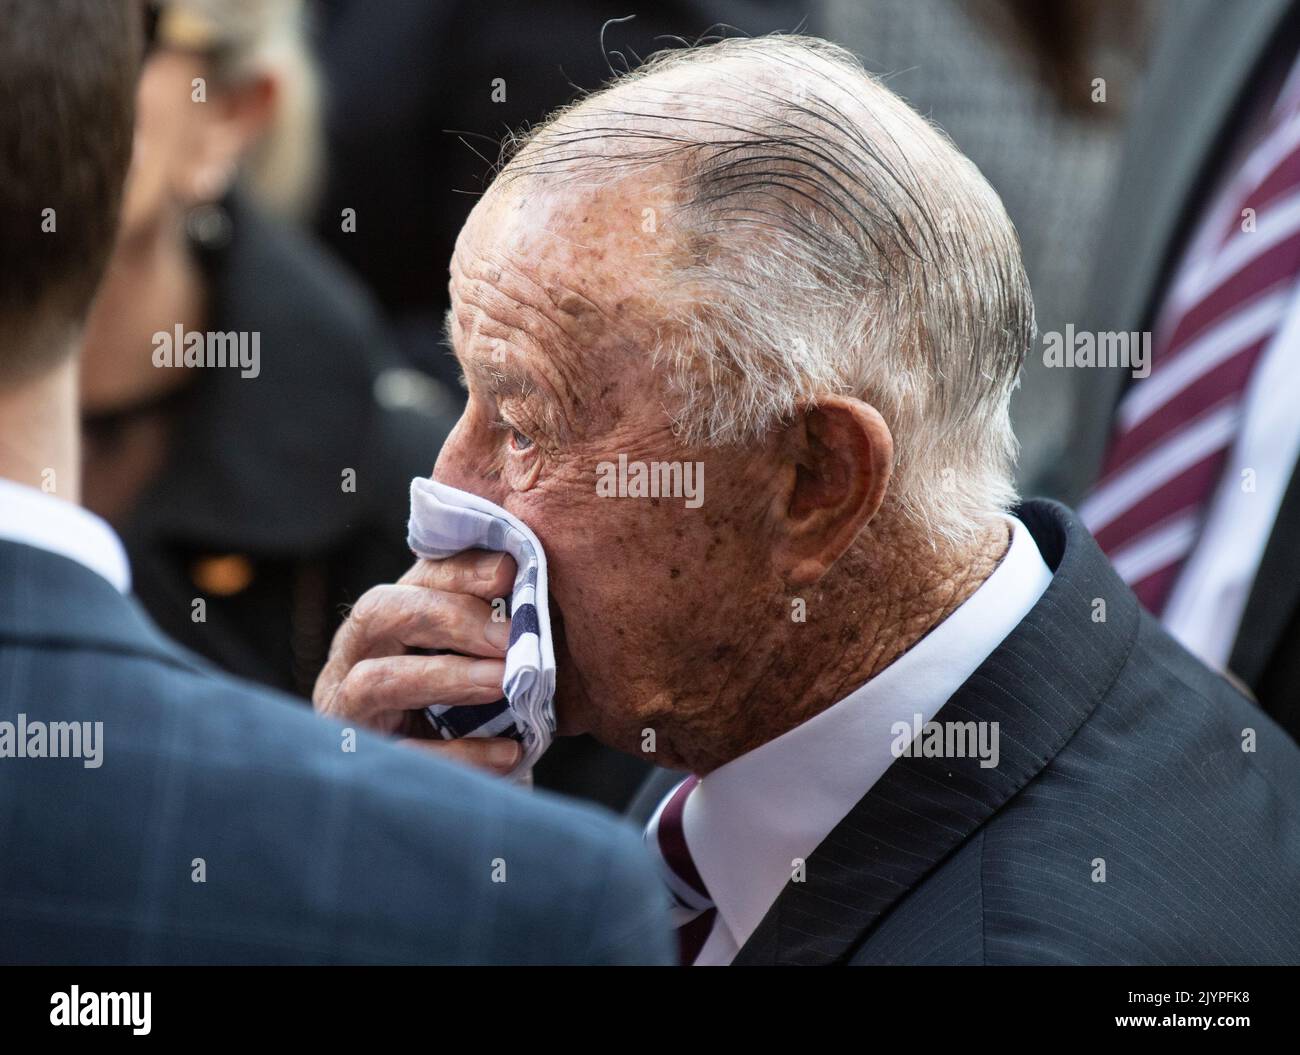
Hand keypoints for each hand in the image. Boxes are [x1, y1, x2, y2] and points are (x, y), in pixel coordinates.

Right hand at [313, 549, 522, 774]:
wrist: (452, 804)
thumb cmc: (472, 720)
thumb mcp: (481, 668)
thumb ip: (497, 632)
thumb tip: (537, 590)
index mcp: (387, 625)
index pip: (414, 580)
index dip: (459, 571)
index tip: (508, 571)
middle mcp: (352, 661)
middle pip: (378, 613)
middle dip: (447, 617)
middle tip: (508, 637)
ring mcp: (347, 715)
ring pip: (374, 681)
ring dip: (444, 677)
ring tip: (503, 682)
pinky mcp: (363, 767)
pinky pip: (405, 756)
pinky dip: (461, 754)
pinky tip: (510, 753)